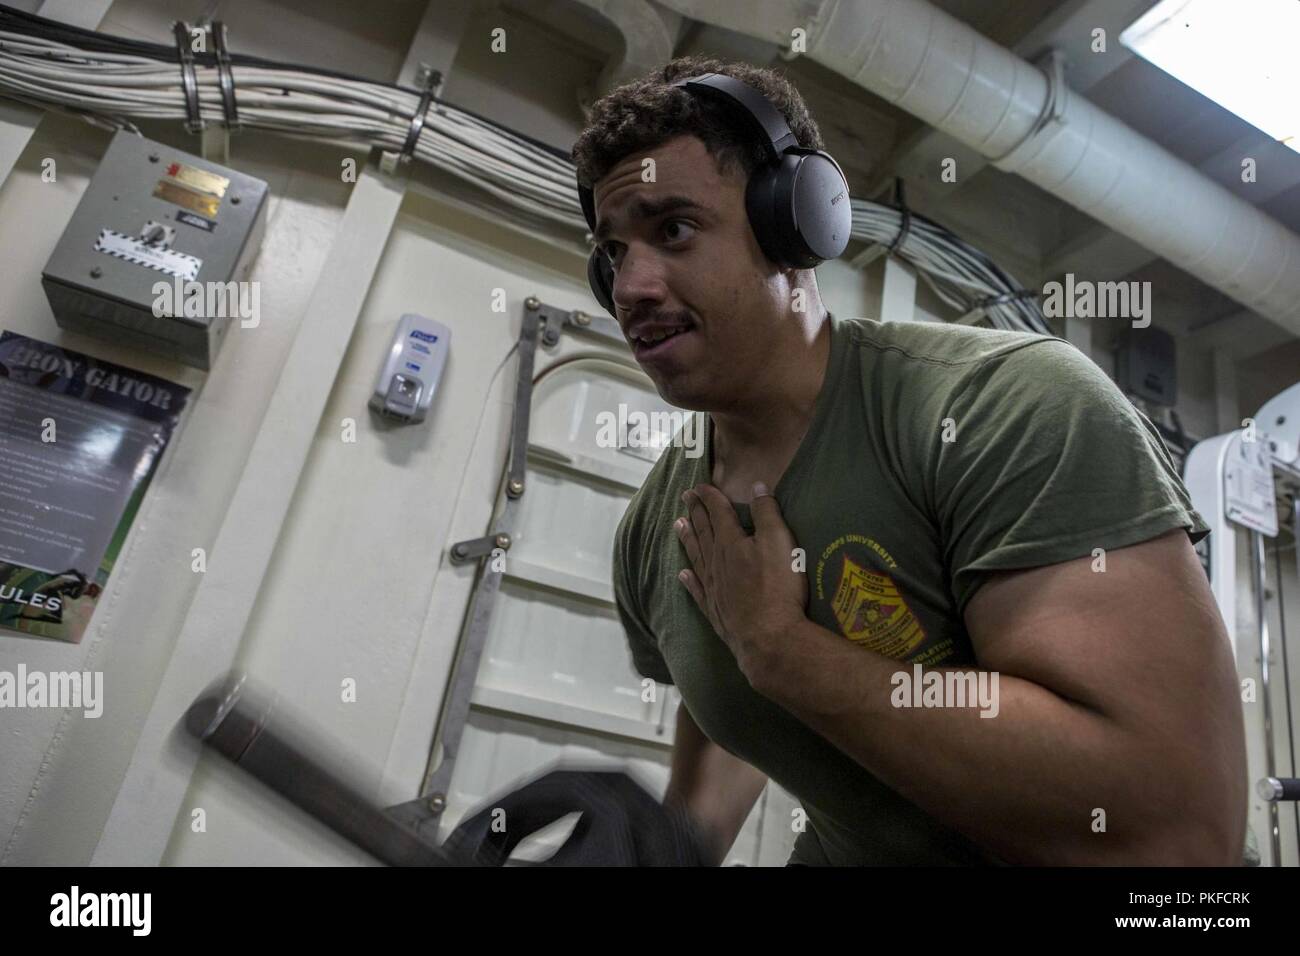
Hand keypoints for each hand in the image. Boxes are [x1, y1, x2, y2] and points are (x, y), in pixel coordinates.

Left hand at [675, 482, 808, 686]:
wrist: (768, 638)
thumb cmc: (777, 588)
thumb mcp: (779, 542)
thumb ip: (767, 513)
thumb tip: (757, 487)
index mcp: (731, 543)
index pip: (718, 512)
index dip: (710, 497)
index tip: (700, 486)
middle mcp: (717, 563)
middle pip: (704, 532)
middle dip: (695, 512)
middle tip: (684, 498)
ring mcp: (713, 588)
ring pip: (696, 557)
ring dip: (688, 539)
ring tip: (677, 525)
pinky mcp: (716, 611)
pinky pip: (697, 590)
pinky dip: (689, 580)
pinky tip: (683, 574)